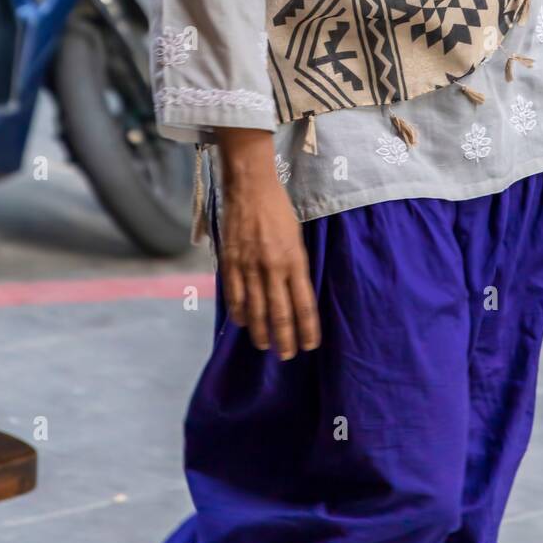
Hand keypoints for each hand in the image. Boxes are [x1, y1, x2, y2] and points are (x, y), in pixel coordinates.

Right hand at [216, 128, 320, 360]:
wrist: (250, 186)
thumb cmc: (278, 209)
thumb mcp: (297, 237)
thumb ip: (296, 265)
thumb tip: (295, 292)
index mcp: (295, 260)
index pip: (304, 304)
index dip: (308, 328)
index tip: (311, 345)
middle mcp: (273, 267)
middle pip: (281, 314)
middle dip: (285, 339)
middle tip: (288, 356)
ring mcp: (250, 266)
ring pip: (257, 310)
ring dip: (262, 332)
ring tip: (265, 346)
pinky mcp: (230, 262)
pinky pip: (235, 295)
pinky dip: (240, 313)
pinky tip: (244, 324)